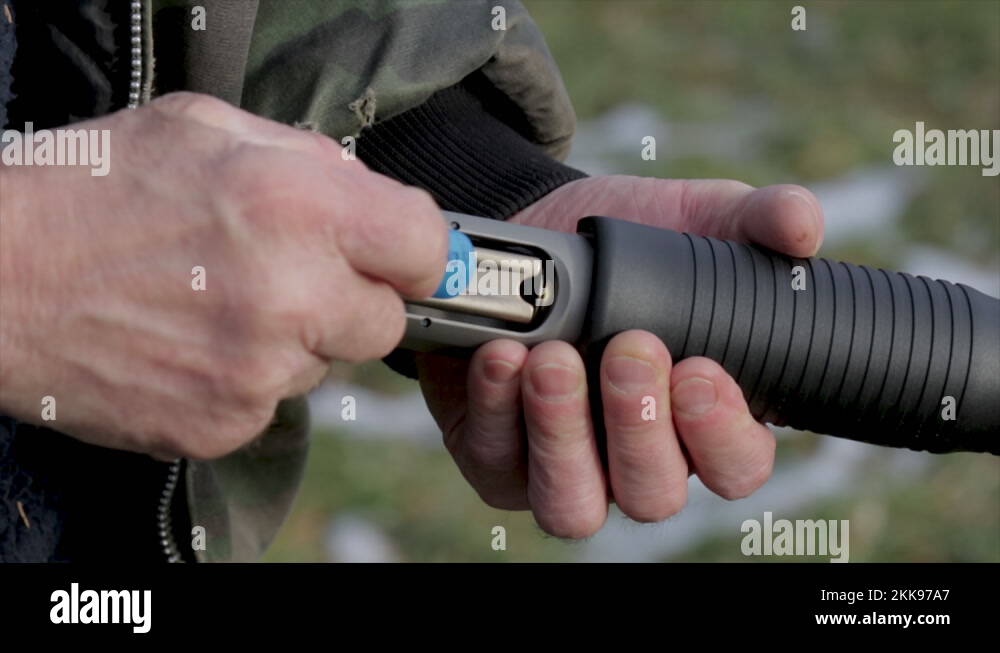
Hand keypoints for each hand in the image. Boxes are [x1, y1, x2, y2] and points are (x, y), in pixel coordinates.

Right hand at [0, 92, 446, 459]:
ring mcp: (258, 373)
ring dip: (293, 340)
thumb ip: (305, 157)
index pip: (425, 247)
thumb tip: (367, 191)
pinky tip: (192, 344)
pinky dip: (245, 380)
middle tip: (289, 276)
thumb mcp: (203, 128)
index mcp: (298, 207)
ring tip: (216, 304)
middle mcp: (291, 296)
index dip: (412, 250)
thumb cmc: (89, 191)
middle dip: (351, 300)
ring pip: (325, 366)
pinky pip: (272, 405)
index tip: (392, 253)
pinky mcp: (224, 425)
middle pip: (385, 321)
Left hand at [417, 175, 824, 536]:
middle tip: (628, 349)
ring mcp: (565, 468)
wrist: (532, 237)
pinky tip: (502, 355)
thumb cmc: (625, 248)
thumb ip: (755, 220)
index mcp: (700, 421)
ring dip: (564, 436)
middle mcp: (636, 459)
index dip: (723, 435)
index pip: (737, 467)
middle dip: (640, 427)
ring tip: (554, 359)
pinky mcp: (497, 459)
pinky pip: (498, 465)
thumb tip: (802, 226)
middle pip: (653, 495)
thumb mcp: (694, 221)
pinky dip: (497, 410)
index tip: (700, 371)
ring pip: (573, 506)